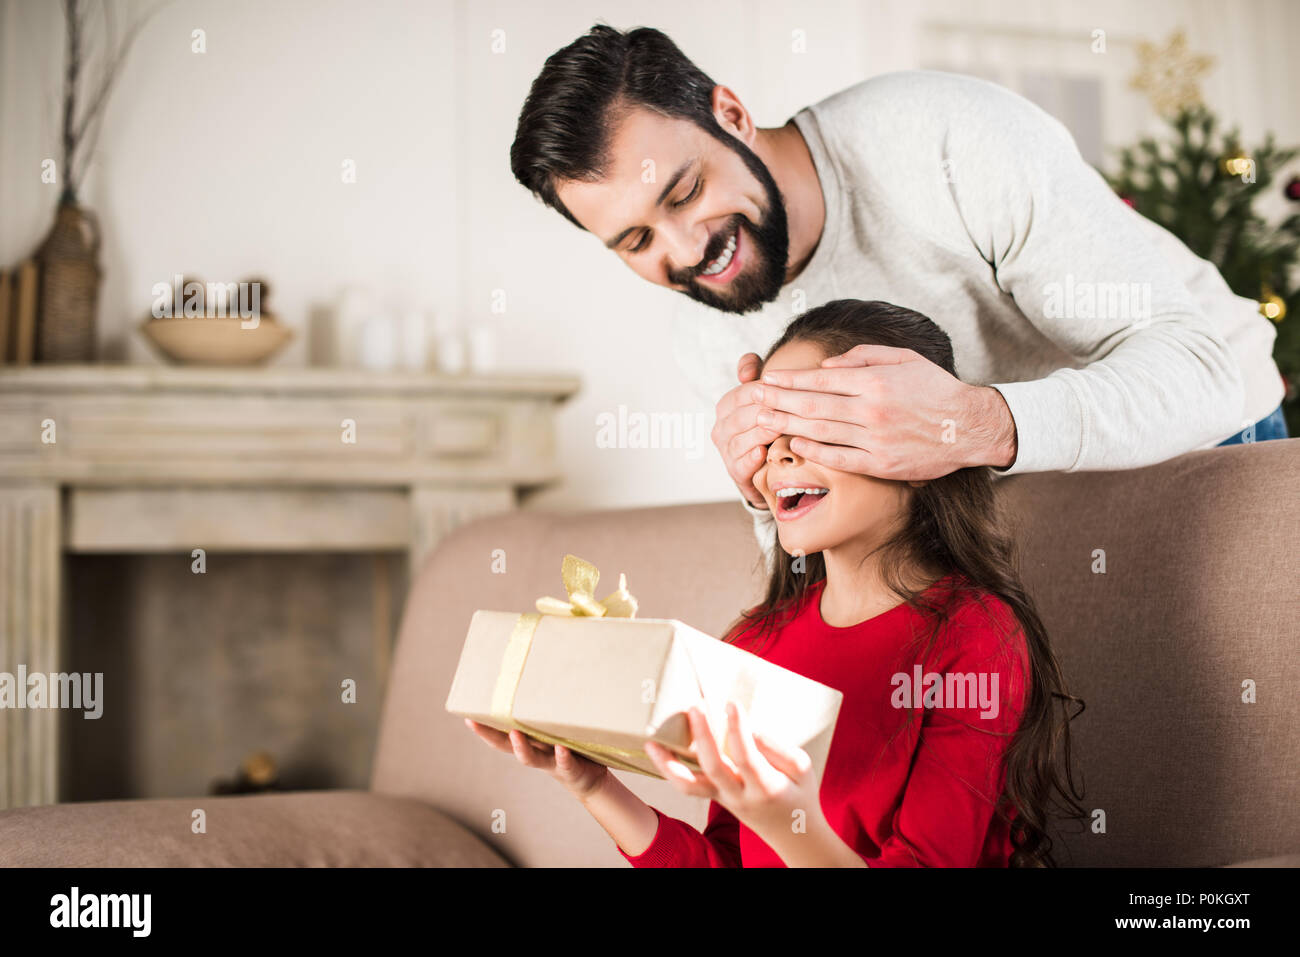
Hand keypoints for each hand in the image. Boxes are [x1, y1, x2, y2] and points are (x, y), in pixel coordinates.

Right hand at [464, 718, 608, 800]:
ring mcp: (551, 762)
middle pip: (507, 745)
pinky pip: (565, 763)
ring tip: (515, 733)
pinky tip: (561, 748)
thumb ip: (551, 710)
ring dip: (522, 747)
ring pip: (532, 758)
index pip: (501, 733)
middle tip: (474, 722)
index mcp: (529, 740)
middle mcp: (535, 751)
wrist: (591, 779)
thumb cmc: (573, 745)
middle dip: (489, 735)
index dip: (484, 727)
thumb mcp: (560, 726)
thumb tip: (546, 674)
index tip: (467, 714)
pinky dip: (562, 756)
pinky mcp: (571, 768)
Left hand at [644, 702, 823, 842]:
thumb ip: (778, 749)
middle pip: (714, 768)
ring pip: (689, 786)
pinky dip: (669, 769)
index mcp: (766, 787)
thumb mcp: (802, 770)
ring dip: (668, 763)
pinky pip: (687, 786)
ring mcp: (723, 799)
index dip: (738, 729)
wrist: (791, 834)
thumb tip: (750, 728)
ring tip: (652, 741)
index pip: (747, 757)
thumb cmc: (799, 794)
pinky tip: (656, 751)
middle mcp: (739, 796)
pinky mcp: (714, 797)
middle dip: (702, 736)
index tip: (731, 704)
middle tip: (695, 706)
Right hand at [711, 353, 780, 508]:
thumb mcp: (762, 399)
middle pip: (740, 416)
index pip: (742, 394)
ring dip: (760, 434)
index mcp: (726, 406)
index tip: (788, 387)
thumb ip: (754, 376)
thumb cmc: (767, 426)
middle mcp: (721, 428)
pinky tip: (763, 452)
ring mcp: (726, 451)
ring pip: (739, 440)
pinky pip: (741, 465)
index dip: (765, 390)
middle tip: (789, 408)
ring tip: (779, 428)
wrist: (768, 467)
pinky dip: (751, 459)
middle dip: (764, 411)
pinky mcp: (735, 472)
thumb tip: (746, 370)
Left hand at [756, 344, 1017, 478]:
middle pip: (813, 405)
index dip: (790, 380)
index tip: (768, 379)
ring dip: (788, 425)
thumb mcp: (903, 359)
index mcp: (875, 381)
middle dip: (779, 401)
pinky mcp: (882, 464)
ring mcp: (875, 440)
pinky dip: (815, 451)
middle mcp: (872, 411)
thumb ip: (862, 357)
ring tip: (764, 420)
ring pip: (821, 431)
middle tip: (755, 399)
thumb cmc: (934, 389)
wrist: (969, 426)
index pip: (821, 379)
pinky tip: (795, 444)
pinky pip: (839, 458)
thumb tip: (824, 365)